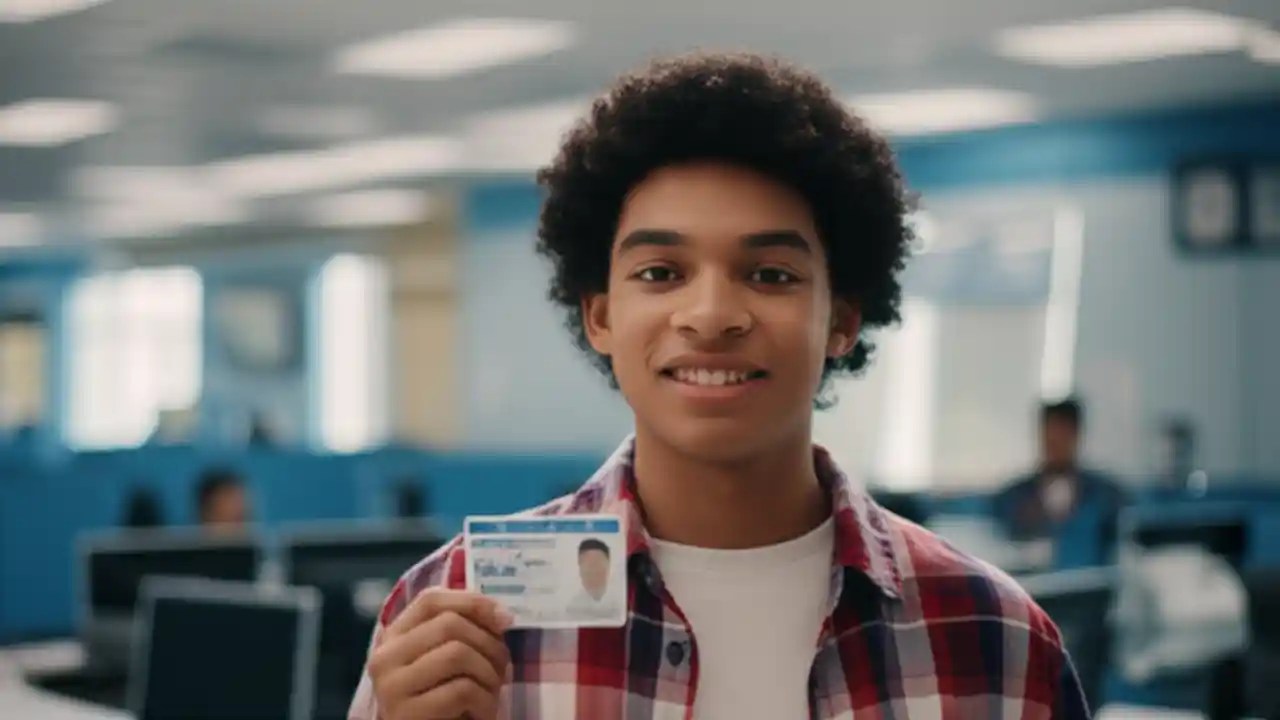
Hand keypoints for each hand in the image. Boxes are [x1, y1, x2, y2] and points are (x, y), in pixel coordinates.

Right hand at [368, 588, 513, 719]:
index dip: (472, 602)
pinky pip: (461, 690)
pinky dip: (485, 702)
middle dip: (489, 644)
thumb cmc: (446, 705)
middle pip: (449, 624)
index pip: (430, 600)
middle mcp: (384, 658)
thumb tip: (502, 615)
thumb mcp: (451, 663)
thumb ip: (464, 633)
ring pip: (457, 653)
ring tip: (492, 693)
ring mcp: (390, 687)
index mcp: (393, 638)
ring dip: (489, 675)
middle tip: (502, 669)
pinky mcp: (405, 714)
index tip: (505, 619)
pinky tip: (482, 714)